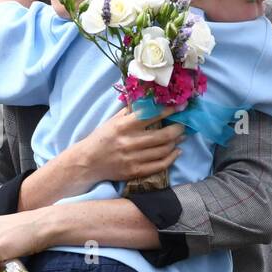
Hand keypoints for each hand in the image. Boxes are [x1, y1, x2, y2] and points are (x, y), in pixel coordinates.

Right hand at [63, 104, 184, 187]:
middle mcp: (129, 142)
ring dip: (176, 142)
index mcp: (123, 126)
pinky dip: (172, 157)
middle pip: (163, 135)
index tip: (181, 106)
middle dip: (178, 129)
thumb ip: (131, 111)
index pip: (152, 116)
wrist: (88, 162)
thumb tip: (149, 100)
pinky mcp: (136, 171)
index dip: (170, 111)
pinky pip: (160, 165)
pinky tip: (176, 151)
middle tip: (183, 124)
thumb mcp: (113, 121)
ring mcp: (133, 158)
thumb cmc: (102, 138)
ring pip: (164, 150)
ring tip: (181, 136)